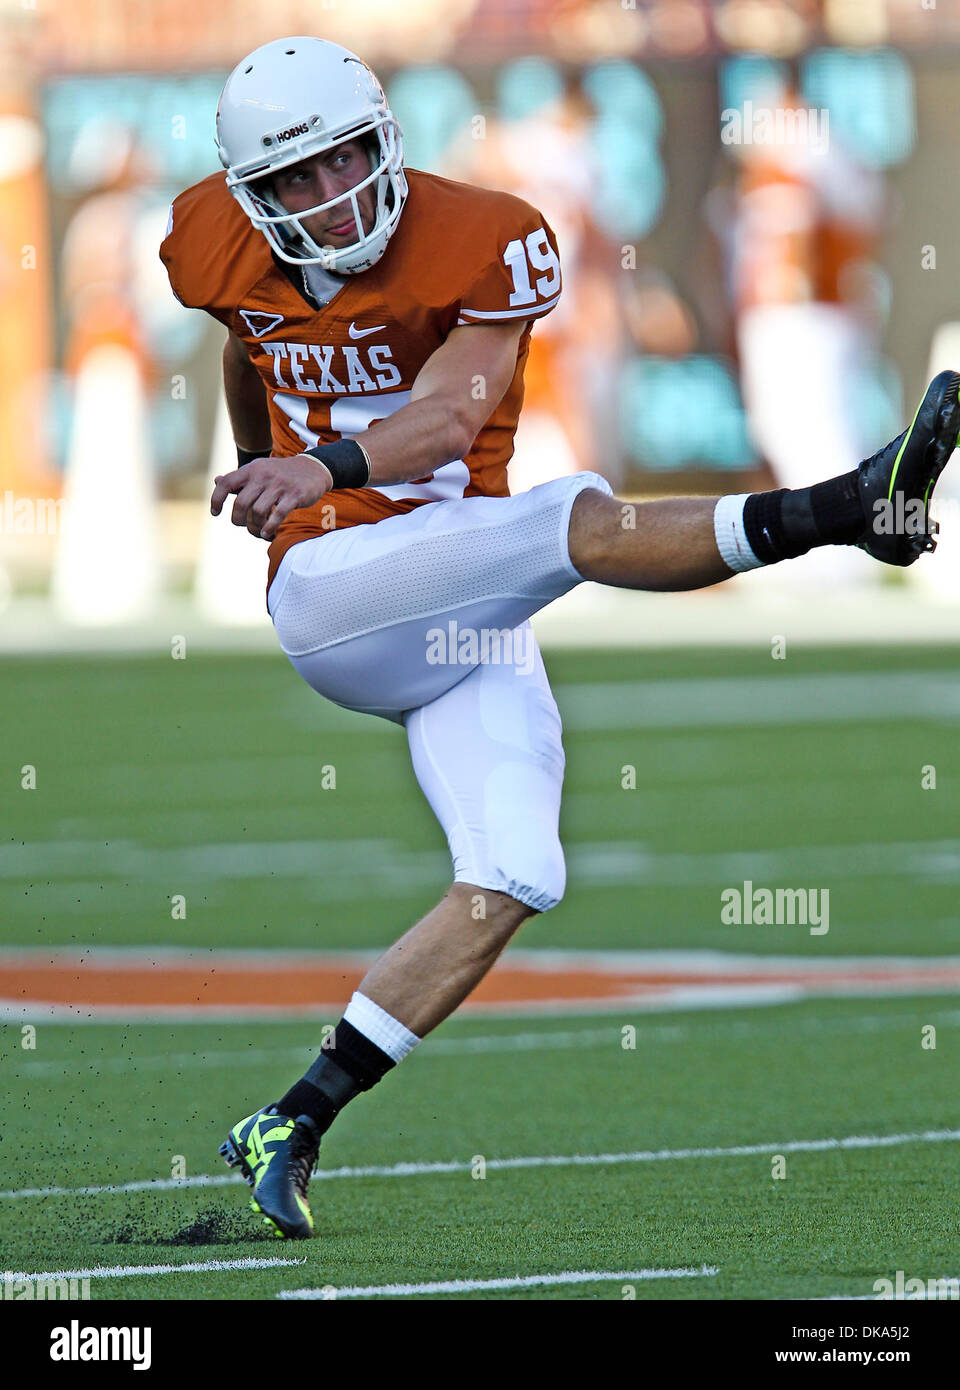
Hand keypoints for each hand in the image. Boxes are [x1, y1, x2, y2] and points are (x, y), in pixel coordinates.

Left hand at [210, 454, 333, 539]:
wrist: (313, 468)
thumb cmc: (281, 473)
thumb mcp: (259, 470)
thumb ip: (239, 478)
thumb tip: (216, 481)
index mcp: (252, 469)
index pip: (226, 484)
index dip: (217, 499)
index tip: (215, 513)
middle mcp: (264, 475)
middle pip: (241, 503)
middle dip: (238, 519)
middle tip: (242, 524)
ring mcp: (280, 485)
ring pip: (258, 512)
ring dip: (254, 527)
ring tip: (257, 531)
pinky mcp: (295, 495)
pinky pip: (278, 515)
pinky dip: (270, 528)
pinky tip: (267, 533)